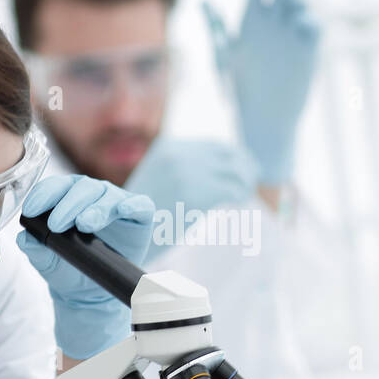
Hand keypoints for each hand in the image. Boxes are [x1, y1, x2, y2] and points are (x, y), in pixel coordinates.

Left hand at [16, 174, 153, 358]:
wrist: (90, 292)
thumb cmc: (67, 269)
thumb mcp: (47, 263)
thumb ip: (35, 250)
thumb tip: (24, 239)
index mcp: (66, 197)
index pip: (54, 186)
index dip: (43, 195)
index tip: (31, 211)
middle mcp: (92, 194)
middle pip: (81, 188)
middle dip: (68, 205)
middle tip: (56, 225)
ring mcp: (116, 203)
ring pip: (107, 195)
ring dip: (95, 208)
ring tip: (84, 224)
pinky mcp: (139, 216)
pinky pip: (139, 205)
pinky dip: (133, 205)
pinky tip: (124, 210)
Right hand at [124, 137, 257, 213]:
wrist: (126, 234)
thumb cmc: (147, 212)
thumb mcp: (159, 177)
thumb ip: (183, 167)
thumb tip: (218, 165)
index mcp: (169, 147)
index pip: (213, 145)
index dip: (233, 155)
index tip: (244, 166)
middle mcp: (178, 155)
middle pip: (227, 154)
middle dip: (244, 165)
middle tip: (251, 178)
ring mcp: (186, 173)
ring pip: (233, 170)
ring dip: (244, 181)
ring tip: (246, 191)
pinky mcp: (195, 194)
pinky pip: (231, 189)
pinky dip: (240, 193)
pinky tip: (240, 200)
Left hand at [202, 0, 319, 183]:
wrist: (265, 116)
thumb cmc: (240, 89)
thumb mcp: (225, 55)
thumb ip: (216, 27)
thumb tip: (203, 0)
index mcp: (252, 22)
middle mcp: (273, 26)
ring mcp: (292, 36)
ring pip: (299, 6)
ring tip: (291, 1)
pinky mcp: (309, 50)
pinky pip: (314, 28)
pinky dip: (309, 21)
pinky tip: (299, 25)